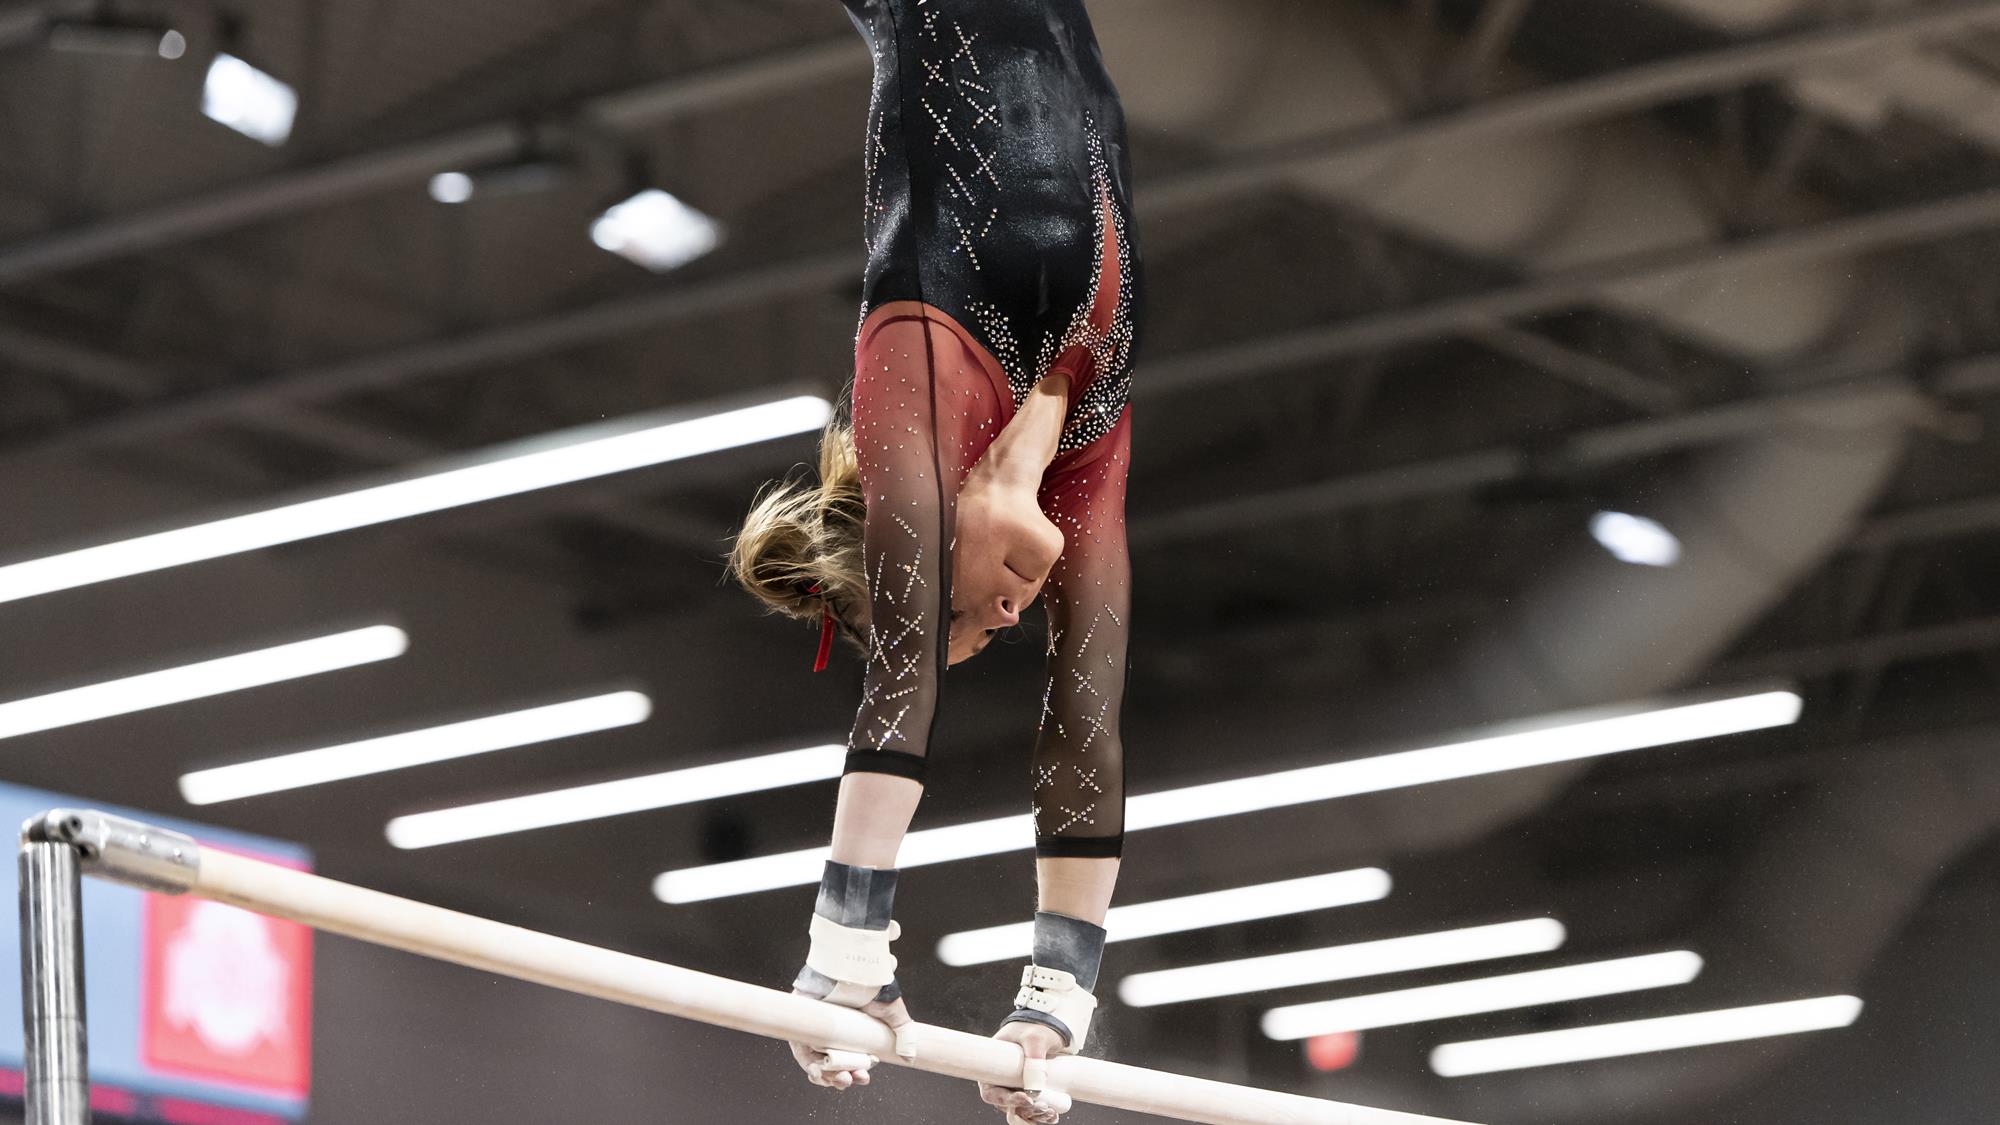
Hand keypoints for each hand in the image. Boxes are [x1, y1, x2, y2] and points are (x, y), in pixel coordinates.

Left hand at [788, 990, 913, 1090]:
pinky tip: (818, 1072)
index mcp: (853, 1034)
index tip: (864, 1077)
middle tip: (851, 1079)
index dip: (856, 1073)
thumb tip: (910, 1056)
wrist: (856, 967)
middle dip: (842, 1079)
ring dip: (826, 1077)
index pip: (851, 1061)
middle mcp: (834, 1033)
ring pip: (816, 1062)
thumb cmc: (874, 985)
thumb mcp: (893, 1013)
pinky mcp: (802, 1022)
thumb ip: (904, 1034)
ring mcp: (817, 1029)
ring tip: (839, 1079)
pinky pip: (801, 1050)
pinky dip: (807, 1064)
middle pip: (833, 1065)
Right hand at [979, 1020, 1071, 1124]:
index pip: (990, 1091)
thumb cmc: (1037, 1026)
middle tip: (1043, 1108)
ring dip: (1034, 1116)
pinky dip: (1041, 1116)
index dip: (1005, 1100)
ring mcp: (1017, 1084)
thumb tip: (1035, 1091)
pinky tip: (1053, 1116)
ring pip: (1021, 1110)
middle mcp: (1002, 1078)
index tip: (1026, 1100)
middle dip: (1025, 1110)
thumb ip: (1034, 1059)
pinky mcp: (1031, 1088)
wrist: (1055, 1023)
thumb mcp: (1035, 1038)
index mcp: (994, 1065)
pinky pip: (1032, 1109)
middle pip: (1006, 1105)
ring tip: (1050, 1113)